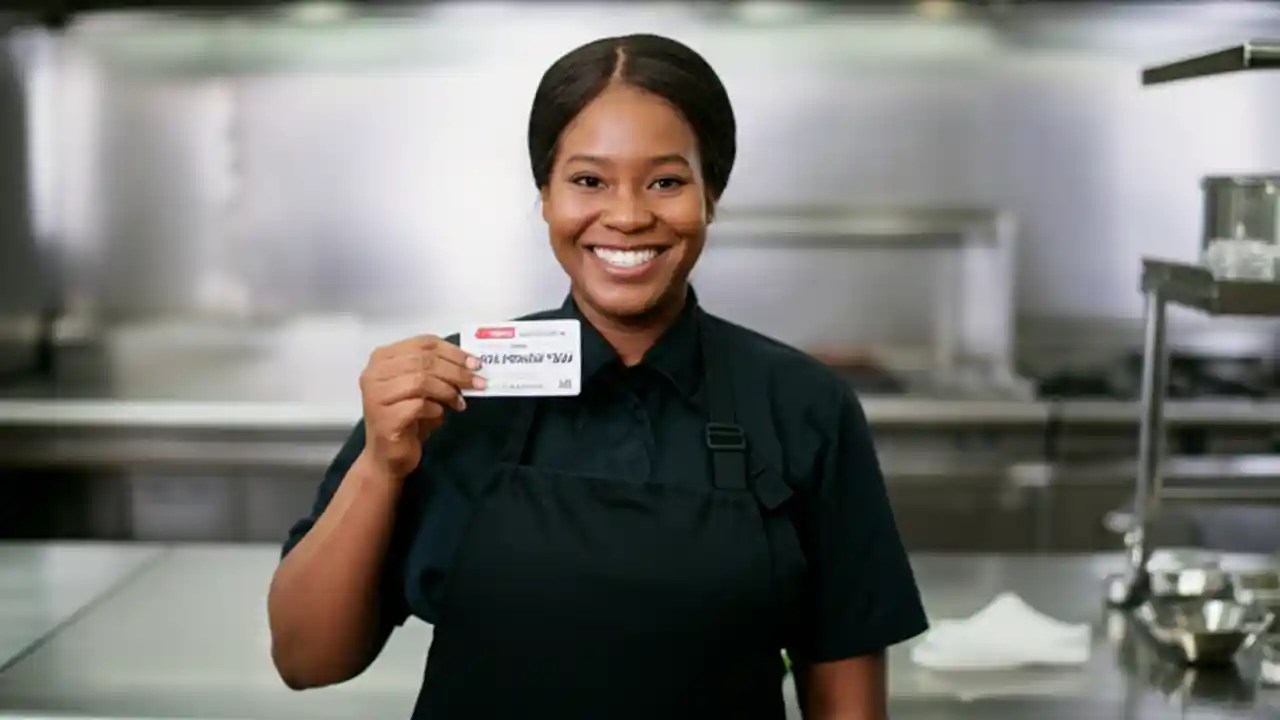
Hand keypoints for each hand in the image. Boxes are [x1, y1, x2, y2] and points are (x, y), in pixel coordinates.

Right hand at [359, 334, 483, 478]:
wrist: (388, 456)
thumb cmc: (408, 419)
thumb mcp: (424, 388)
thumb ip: (439, 371)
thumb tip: (472, 365)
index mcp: (383, 358)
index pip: (424, 343)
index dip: (453, 352)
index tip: (476, 363)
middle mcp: (374, 372)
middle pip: (424, 361)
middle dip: (456, 371)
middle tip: (478, 383)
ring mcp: (375, 395)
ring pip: (420, 381)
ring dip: (448, 391)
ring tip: (459, 403)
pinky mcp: (383, 417)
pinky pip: (418, 405)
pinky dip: (435, 409)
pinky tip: (439, 415)